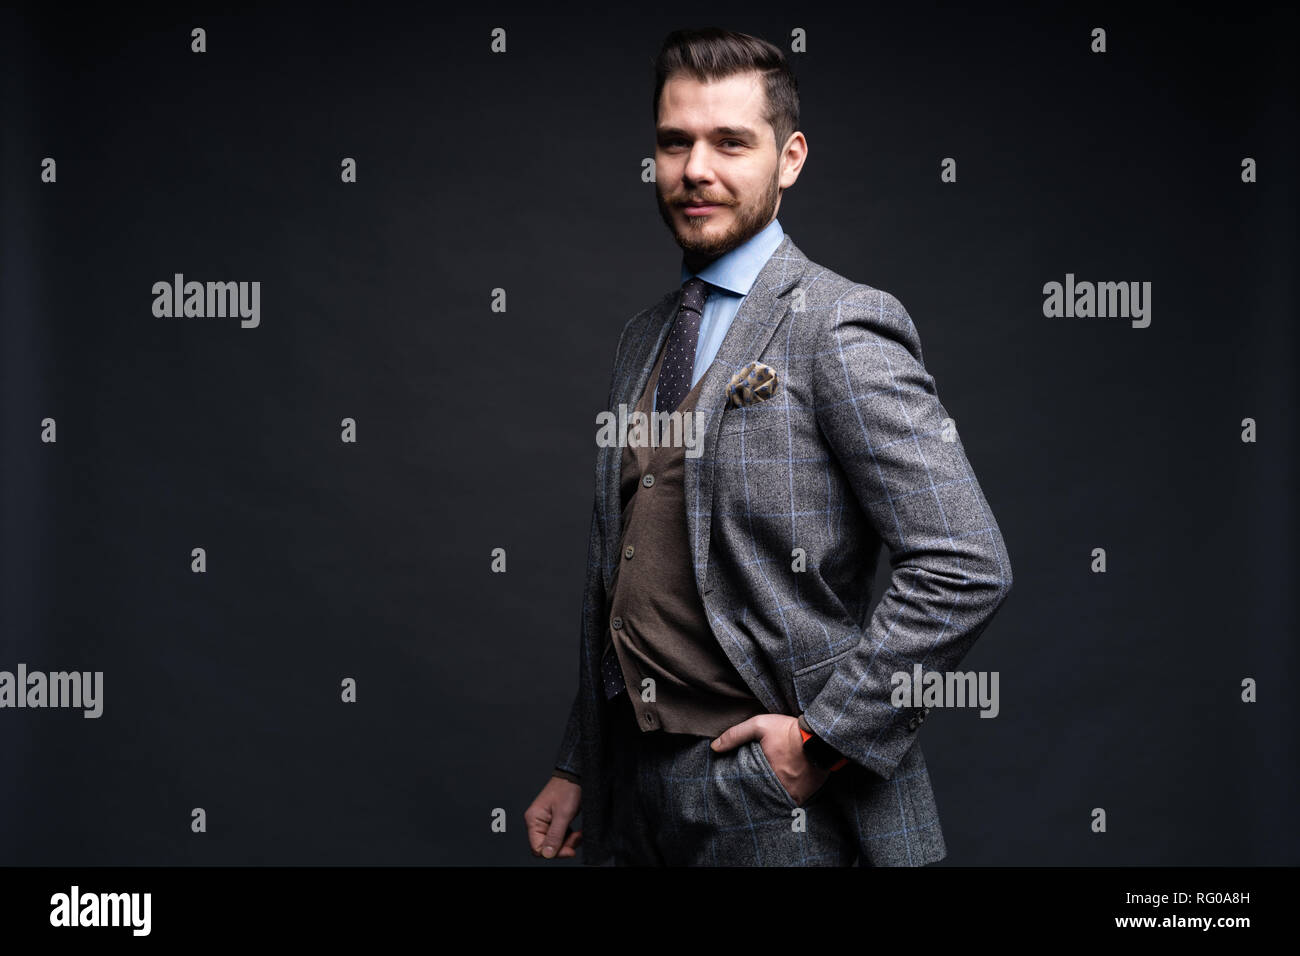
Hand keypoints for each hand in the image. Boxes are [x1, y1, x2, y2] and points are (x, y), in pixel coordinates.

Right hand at [524, 776, 582, 858]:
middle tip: (576, 838)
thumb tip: (547, 854)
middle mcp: (537, 822)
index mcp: (534, 820)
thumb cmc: (567, 789)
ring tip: (578, 833)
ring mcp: (546, 822)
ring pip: (555, 843)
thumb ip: (555, 835)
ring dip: (568, 842)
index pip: (538, 848)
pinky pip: (560, 836)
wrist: (575, 775)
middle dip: (563, 846)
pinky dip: (569, 837)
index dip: (554, 852)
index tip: (569, 850)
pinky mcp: (554, 821)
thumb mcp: (563, 814)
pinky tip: (577, 831)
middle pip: (547, 847)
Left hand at [710, 714, 830, 805]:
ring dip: (771, 798)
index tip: (737, 785)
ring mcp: (795, 795)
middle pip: (761, 798)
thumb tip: (714, 747)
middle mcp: (780, 789)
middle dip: (756, 795)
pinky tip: (783, 790)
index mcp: (765, 775)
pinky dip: (787, 797)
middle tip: (752, 790)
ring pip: (777, 802)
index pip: (746, 789)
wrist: (820, 737)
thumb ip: (736, 735)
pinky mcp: (807, 795)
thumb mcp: (759, 725)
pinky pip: (793, 802)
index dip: (741, 788)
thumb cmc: (788, 731)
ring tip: (765, 792)